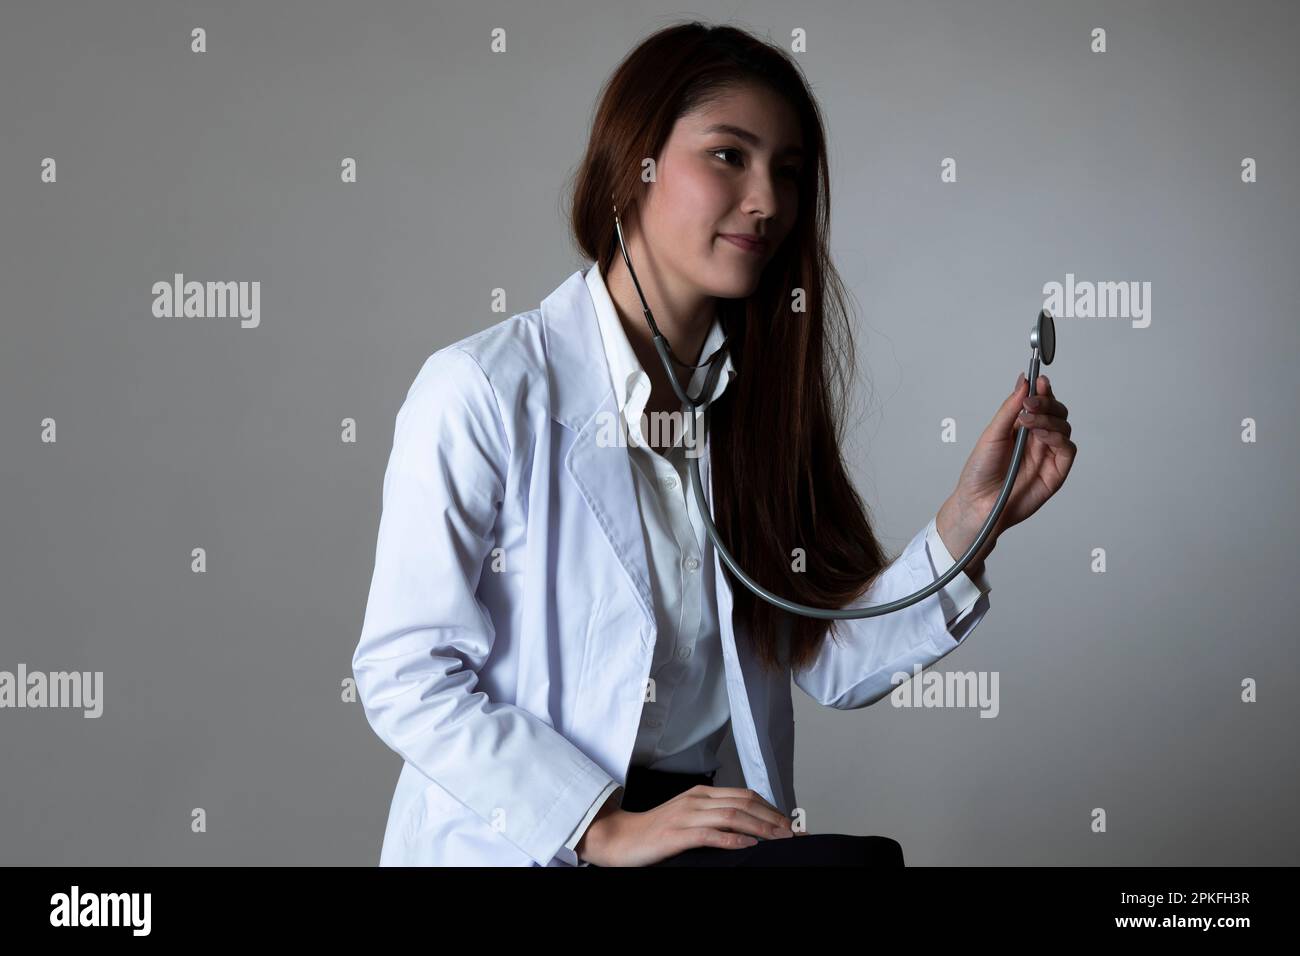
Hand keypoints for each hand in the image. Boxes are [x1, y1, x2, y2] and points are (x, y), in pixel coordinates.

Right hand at [577, 786, 798, 866]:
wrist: (619, 838)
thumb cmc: (655, 832)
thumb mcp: (688, 818)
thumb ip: (714, 818)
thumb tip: (747, 830)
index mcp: (701, 793)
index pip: (746, 795)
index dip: (772, 809)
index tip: (791, 824)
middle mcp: (697, 799)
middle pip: (745, 802)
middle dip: (774, 818)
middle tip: (795, 833)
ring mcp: (686, 815)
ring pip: (733, 816)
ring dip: (761, 828)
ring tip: (780, 839)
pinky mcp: (676, 834)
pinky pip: (711, 834)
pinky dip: (734, 840)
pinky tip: (750, 846)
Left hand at [937, 373, 1076, 565]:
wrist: (978, 503)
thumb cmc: (980, 472)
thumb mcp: (992, 435)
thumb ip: (1009, 409)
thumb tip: (1024, 382)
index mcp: (1021, 427)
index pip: (1040, 403)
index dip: (1042, 390)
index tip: (1039, 380)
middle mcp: (1037, 439)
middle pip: (1056, 412)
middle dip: (1047, 402)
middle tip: (1031, 403)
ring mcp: (1048, 454)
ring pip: (1063, 427)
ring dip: (1049, 419)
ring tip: (1029, 421)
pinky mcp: (1056, 471)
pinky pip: (1067, 449)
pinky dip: (1058, 438)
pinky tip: (1042, 435)